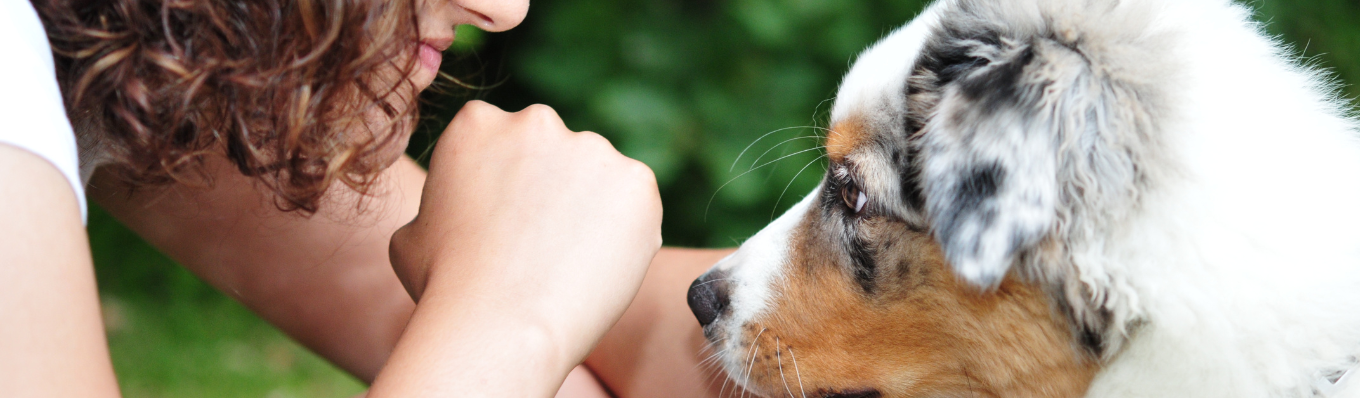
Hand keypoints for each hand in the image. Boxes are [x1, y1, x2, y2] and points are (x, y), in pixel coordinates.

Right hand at [389, 100, 661, 369]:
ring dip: (591, 210)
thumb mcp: (409, 237)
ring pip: (599, 178)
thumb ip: (435, 208)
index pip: (502, 142)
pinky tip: (598, 266)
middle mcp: (537, 122)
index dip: (506, 185)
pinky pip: (636, 204)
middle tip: (542, 247)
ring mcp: (592, 148)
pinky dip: (627, 232)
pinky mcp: (637, 181)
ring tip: (569, 265)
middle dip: (552, 190)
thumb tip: (443, 213)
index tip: (505, 224)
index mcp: (478, 124)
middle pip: (554, 153)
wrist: (499, 324)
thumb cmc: (444, 289)